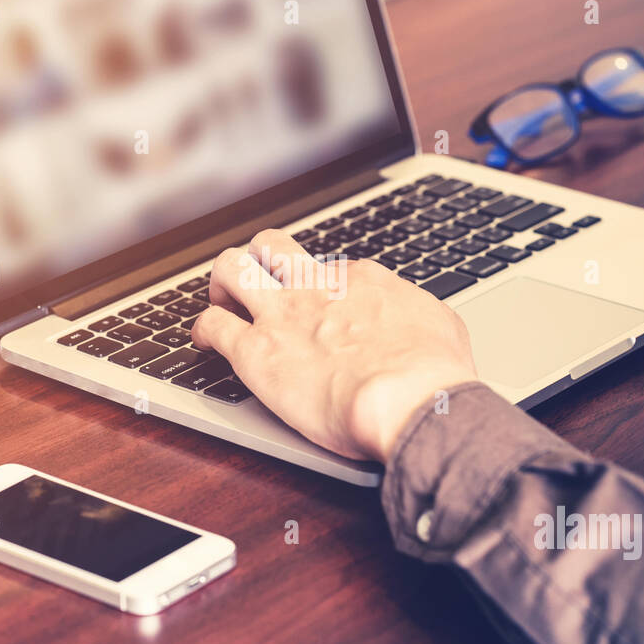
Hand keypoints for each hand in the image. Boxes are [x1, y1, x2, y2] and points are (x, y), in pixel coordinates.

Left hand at [190, 229, 477, 461]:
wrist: (408, 397)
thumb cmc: (432, 371)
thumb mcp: (441, 324)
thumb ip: (412, 313)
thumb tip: (411, 321)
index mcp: (360, 281)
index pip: (327, 268)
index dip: (318, 287)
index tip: (318, 309)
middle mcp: (316, 287)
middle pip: (271, 246)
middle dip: (258, 261)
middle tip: (256, 286)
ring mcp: (281, 315)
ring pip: (231, 268)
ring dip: (222, 283)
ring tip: (222, 304)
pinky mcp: (254, 352)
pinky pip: (211, 325)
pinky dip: (202, 330)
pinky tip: (204, 341)